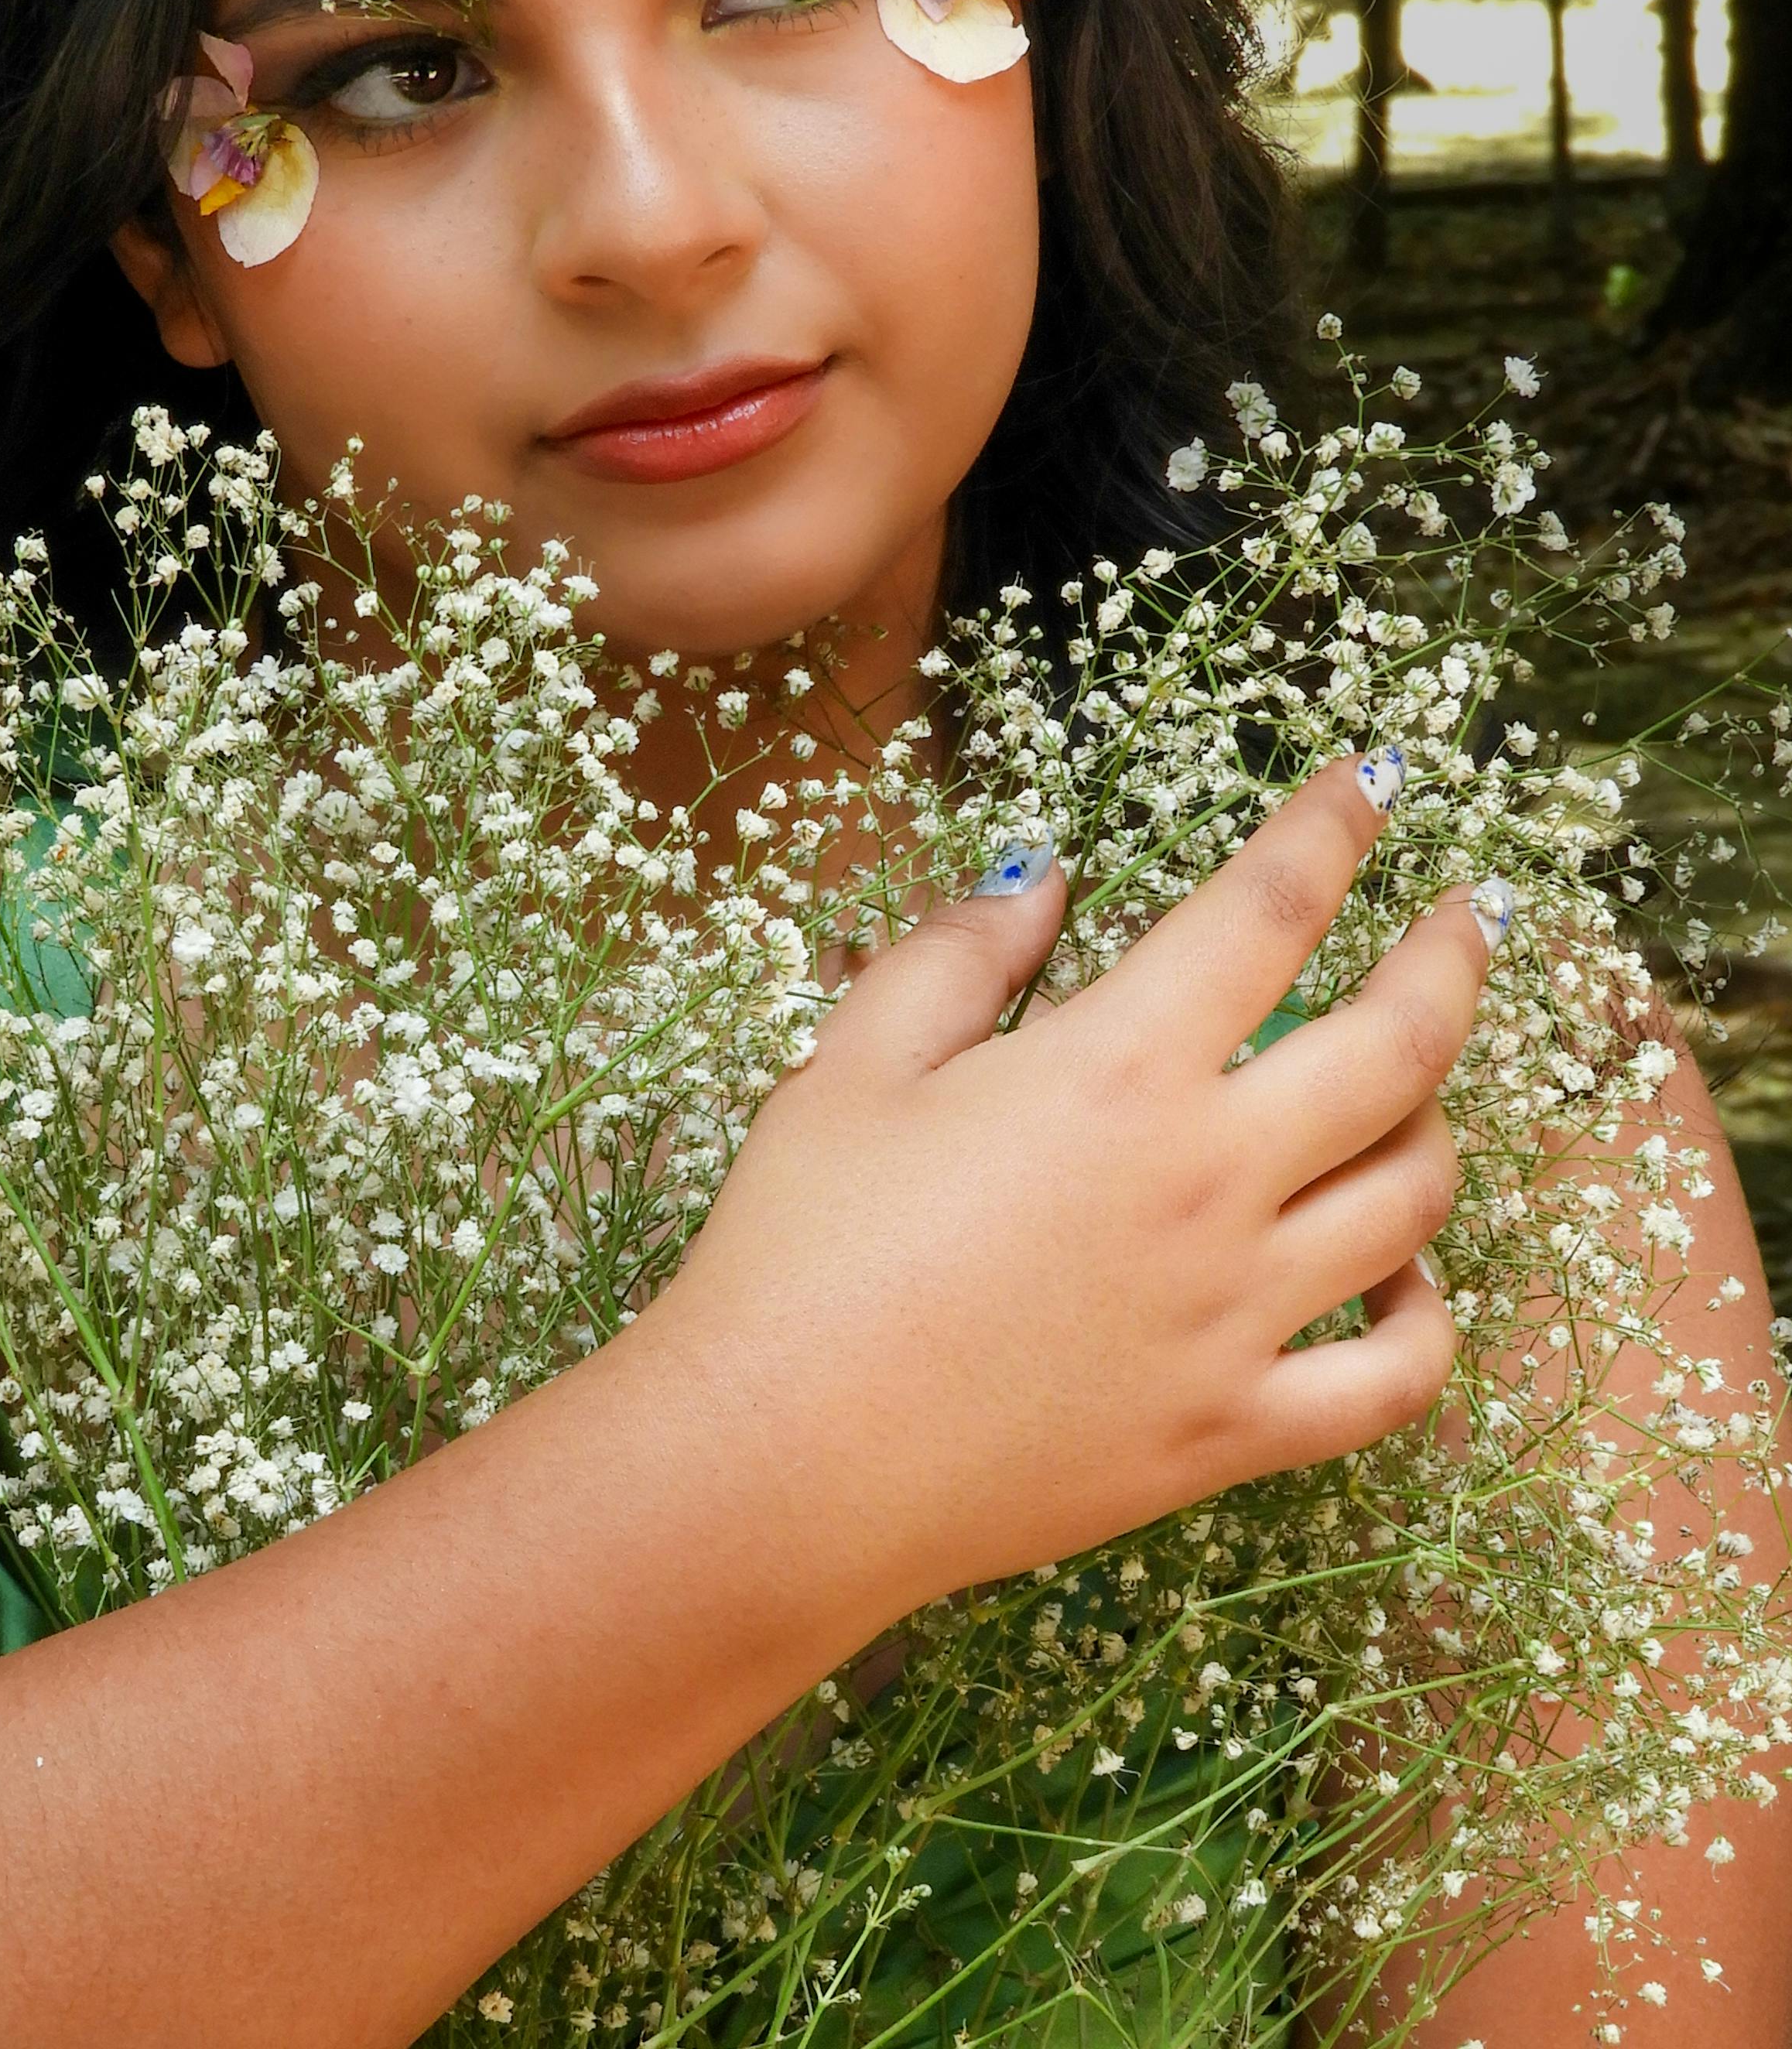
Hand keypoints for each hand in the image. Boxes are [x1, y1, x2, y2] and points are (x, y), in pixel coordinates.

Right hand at [658, 756, 1485, 1624]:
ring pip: (1415, 1198)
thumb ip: (962, 954)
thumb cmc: (799, 1249)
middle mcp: (1211, 1182)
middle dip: (1451, 955)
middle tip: (1465, 912)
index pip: (1270, 911)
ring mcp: (1238, 1316)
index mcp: (1119, 1069)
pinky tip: (1406, 1275)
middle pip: (1400, 1045)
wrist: (778, 1463)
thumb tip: (1045, 883)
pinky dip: (1429, 1316)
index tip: (1374, 781)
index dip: (1334, 827)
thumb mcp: (856, 1061)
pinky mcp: (1232, 1431)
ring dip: (1438, 1119)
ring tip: (1416, 1084)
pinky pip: (1394, 1379)